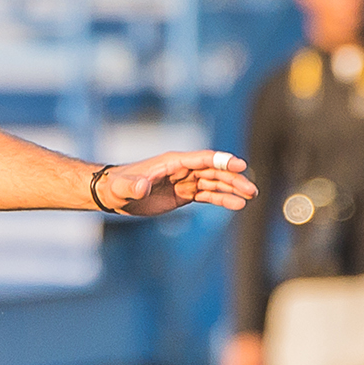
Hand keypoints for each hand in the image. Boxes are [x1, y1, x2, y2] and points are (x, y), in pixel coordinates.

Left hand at [99, 150, 257, 214]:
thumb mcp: (124, 187)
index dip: (221, 161)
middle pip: (213, 171)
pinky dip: (222, 199)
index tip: (240, 165)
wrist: (112, 194)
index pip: (202, 159)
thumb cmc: (117, 186)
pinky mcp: (183, 193)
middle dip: (233, 179)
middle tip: (251, 190)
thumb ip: (133, 185)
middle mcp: (182, 169)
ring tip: (250, 197)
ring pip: (214, 183)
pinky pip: (207, 195)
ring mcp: (184, 180)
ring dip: (232, 189)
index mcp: (172, 162)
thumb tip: (141, 187)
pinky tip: (236, 205)